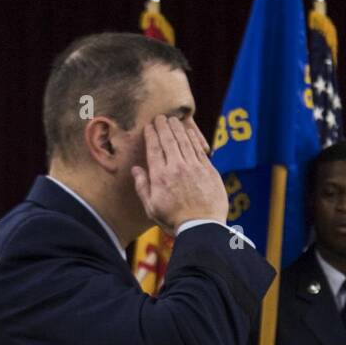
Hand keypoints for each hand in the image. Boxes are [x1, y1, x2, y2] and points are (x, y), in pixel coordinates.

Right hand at [131, 115, 227, 230]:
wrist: (202, 227)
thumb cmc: (174, 220)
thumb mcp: (151, 207)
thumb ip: (142, 186)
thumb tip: (136, 169)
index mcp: (160, 176)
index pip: (154, 148)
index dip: (151, 134)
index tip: (149, 126)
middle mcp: (176, 168)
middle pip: (169, 140)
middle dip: (163, 126)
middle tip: (161, 117)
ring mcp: (194, 168)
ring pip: (184, 141)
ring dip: (178, 128)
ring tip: (173, 120)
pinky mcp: (209, 171)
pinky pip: (199, 149)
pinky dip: (193, 138)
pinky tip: (189, 132)